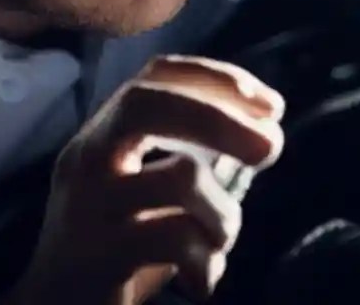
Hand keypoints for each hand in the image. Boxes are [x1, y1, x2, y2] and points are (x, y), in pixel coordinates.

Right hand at [11, 55, 285, 304]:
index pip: (156, 77)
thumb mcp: (147, 196)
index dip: (216, 79)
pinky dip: (207, 263)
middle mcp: (86, 158)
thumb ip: (191, 160)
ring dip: (224, 213)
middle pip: (149, 103)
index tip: (270, 104)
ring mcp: (87, 205)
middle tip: (272, 145)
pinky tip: (200, 283)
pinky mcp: (96, 255)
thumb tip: (264, 132)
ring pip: (181, 175)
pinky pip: (176, 237)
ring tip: (218, 243)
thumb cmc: (116, 254)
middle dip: (220, 116)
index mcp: (103, 135)